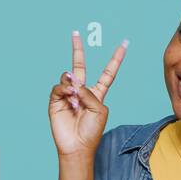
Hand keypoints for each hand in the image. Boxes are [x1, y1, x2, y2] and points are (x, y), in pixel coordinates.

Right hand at [49, 30, 125, 158]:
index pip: (108, 72)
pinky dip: (64, 90)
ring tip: (75, 99)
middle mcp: (82, 91)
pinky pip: (59, 87)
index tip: (124, 44)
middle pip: (80, 66)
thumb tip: (73, 82)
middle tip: (75, 33)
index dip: (116, 59)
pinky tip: (69, 99)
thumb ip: (89, 92)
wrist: (77, 146)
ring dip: (73, 85)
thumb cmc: (91, 131)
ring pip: (68, 77)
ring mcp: (68, 95)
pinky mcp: (56, 101)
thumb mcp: (100, 109)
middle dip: (77, 49)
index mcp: (97, 93)